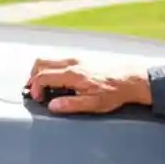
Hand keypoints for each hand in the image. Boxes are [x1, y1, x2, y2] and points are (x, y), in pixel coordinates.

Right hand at [26, 57, 151, 113]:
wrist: (131, 78)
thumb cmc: (114, 92)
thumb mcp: (94, 104)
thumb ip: (71, 105)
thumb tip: (52, 106)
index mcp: (73, 74)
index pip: (43, 76)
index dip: (35, 88)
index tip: (39, 99)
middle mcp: (72, 62)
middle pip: (41, 62)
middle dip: (33, 76)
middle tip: (36, 91)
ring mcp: (77, 57)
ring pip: (49, 58)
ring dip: (42, 71)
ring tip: (45, 86)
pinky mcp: (82, 57)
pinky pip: (59, 58)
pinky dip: (52, 68)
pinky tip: (59, 80)